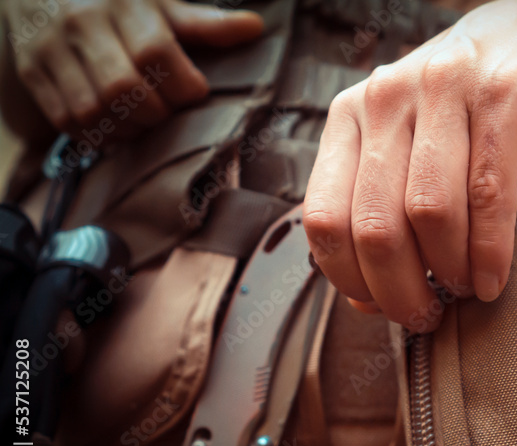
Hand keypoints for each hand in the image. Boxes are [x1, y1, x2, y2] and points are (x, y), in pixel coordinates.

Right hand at [2, 0, 262, 139]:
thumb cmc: (117, 2)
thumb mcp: (162, 5)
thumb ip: (205, 24)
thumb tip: (255, 28)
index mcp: (125, 5)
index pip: (156, 54)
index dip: (182, 86)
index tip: (194, 94)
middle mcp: (84, 23)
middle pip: (123, 88)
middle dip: (154, 113)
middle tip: (166, 113)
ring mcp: (52, 48)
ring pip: (91, 109)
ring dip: (125, 129)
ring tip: (141, 124)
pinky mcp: (32, 71)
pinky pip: (65, 118)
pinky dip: (95, 134)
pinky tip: (113, 127)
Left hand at [303, 0, 516, 331]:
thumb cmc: (468, 104)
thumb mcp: (408, 139)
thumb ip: (382, 205)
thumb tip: (368, 299)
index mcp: (351, 115)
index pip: (325, 218)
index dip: (351, 280)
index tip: (383, 307)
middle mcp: (387, 97)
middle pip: (375, 225)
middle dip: (401, 291)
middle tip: (428, 315)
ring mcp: (444, 90)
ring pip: (429, 212)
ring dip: (449, 271)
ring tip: (466, 290)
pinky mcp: (504, 94)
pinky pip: (490, 192)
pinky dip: (491, 250)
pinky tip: (495, 277)